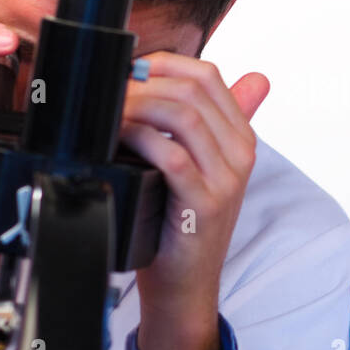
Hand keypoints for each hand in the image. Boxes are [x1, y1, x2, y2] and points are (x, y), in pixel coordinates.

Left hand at [118, 52, 268, 349]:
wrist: (183, 285)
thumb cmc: (176, 223)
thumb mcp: (194, 168)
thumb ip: (195, 125)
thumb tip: (171, 81)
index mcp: (240, 138)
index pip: (209, 76)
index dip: (163, 63)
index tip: (128, 70)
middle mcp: (240, 154)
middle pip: (195, 88)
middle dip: (145, 81)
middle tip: (110, 90)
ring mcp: (227, 179)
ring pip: (184, 115)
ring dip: (138, 106)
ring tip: (109, 113)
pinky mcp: (206, 204)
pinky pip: (173, 155)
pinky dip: (142, 139)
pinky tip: (120, 140)